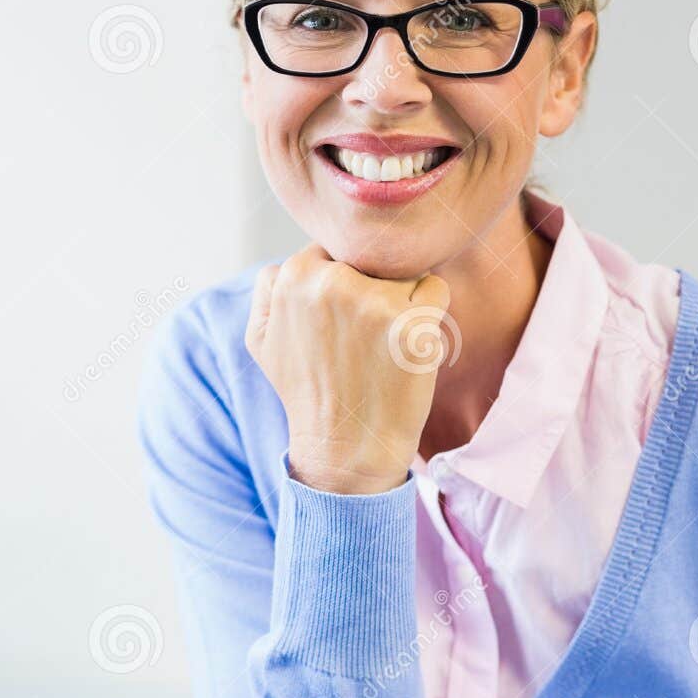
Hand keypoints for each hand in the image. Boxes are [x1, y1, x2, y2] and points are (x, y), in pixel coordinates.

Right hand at [245, 244, 451, 494]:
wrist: (345, 448)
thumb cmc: (307, 392)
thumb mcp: (261, 338)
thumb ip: (269, 288)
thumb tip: (290, 260)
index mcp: (293, 276)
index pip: (335, 250)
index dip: (344, 285)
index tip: (340, 325)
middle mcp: (332, 282)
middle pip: (371, 257)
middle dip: (372, 288)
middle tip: (361, 339)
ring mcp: (374, 302)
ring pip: (404, 270)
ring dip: (401, 299)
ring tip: (382, 344)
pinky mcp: (412, 324)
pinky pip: (436, 288)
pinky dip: (431, 312)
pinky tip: (408, 345)